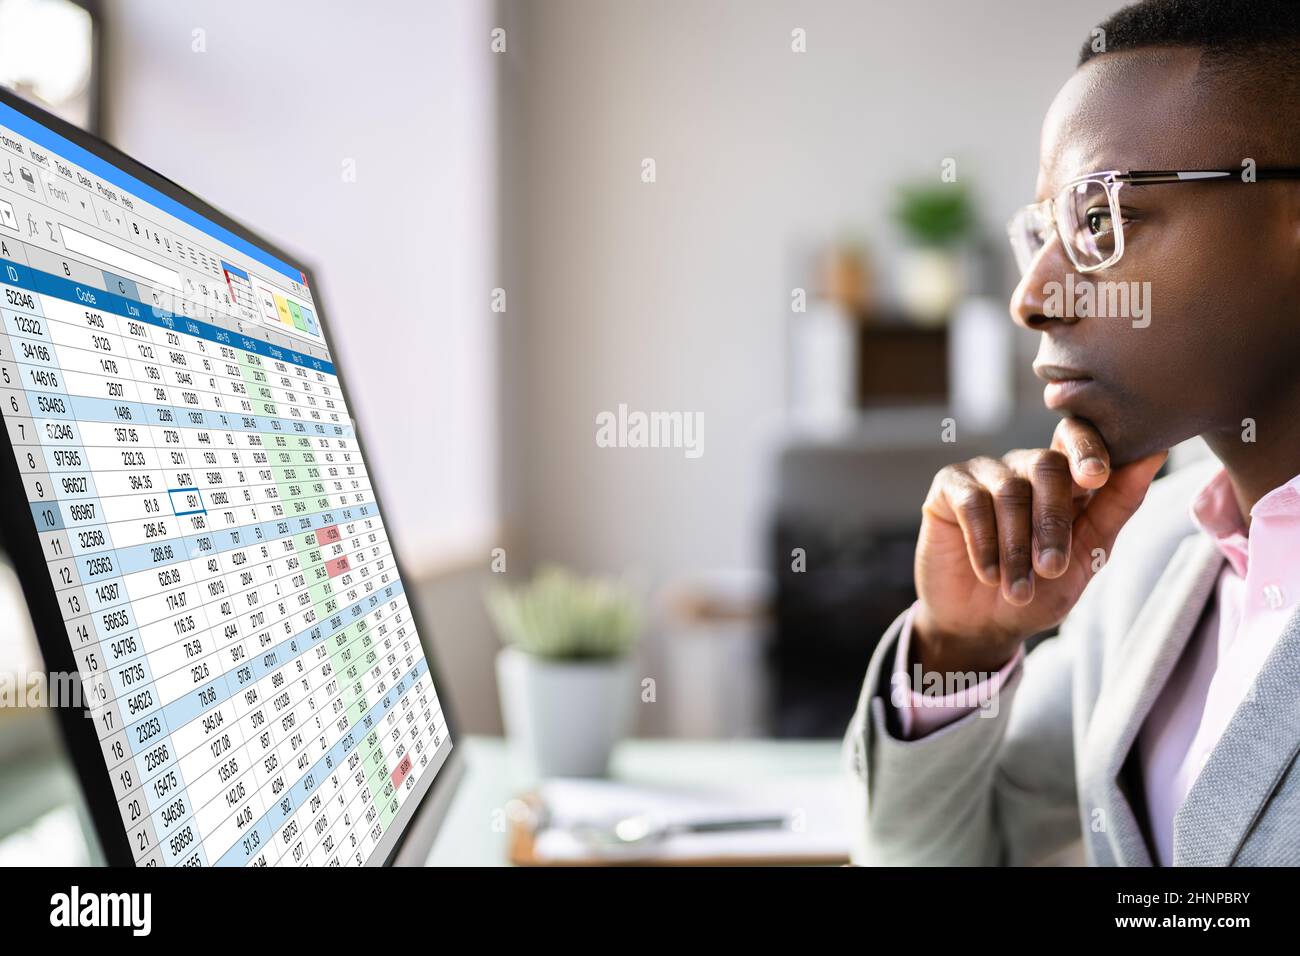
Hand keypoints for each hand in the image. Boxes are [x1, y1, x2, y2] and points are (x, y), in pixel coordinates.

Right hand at [911, 418, 1166, 673]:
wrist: (981, 626)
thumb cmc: (1040, 590)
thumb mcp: (1087, 554)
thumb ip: (1117, 505)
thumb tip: (1154, 454)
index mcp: (1065, 476)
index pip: (1079, 438)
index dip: (1088, 448)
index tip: (1096, 477)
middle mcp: (1025, 466)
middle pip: (1046, 466)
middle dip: (1053, 522)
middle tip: (1052, 569)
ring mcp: (986, 473)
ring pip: (1009, 491)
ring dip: (1016, 548)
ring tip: (1018, 590)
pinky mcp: (949, 487)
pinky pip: (972, 503)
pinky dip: (983, 544)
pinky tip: (989, 574)